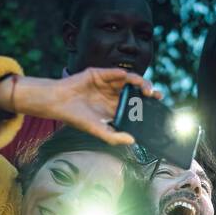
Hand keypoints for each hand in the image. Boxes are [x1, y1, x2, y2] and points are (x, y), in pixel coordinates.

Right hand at [15, 68, 161, 145]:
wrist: (58, 103)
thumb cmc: (75, 118)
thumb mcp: (98, 130)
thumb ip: (114, 137)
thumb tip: (133, 141)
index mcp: (112, 108)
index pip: (133, 105)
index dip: (145, 106)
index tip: (156, 108)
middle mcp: (111, 95)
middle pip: (134, 91)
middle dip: (147, 92)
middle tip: (156, 96)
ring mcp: (106, 83)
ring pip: (128, 81)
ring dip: (139, 83)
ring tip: (146, 89)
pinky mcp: (99, 74)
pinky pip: (115, 73)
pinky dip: (123, 75)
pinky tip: (129, 79)